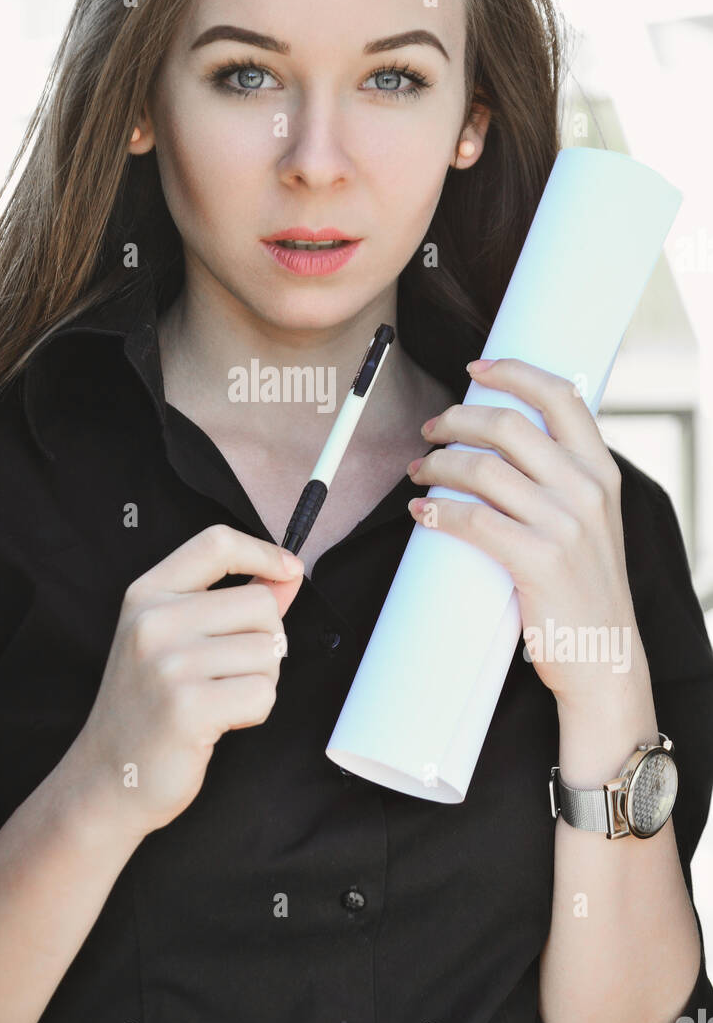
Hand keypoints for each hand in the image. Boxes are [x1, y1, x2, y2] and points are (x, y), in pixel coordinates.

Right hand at [75, 524, 303, 844]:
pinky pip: (263, 693)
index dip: (264, 552)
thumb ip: (231, 603)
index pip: (217, 543)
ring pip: (268, 652)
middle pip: (260, 604)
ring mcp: (169, 664)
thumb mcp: (174, 639)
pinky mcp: (188, 707)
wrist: (107, 777)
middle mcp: (153, 621)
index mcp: (146, 594)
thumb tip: (288, 574)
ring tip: (220, 699)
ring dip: (260, 681)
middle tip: (231, 673)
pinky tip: (220, 722)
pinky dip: (255, 711)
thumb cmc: (148, 706)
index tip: (288, 571)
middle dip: (266, 641)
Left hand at [406, 358, 645, 707]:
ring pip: (481, 468)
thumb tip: (505, 439)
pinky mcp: (538, 560)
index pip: (560, 396)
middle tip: (430, 431)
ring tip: (419, 472)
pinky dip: (437, 511)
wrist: (603, 654)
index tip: (475, 369)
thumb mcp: (591, 518)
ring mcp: (565, 525)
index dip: (513, 372)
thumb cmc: (583, 584)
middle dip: (456, 420)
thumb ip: (562, 477)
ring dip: (437, 464)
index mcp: (600, 470)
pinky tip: (422, 512)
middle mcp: (586, 489)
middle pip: (508, 425)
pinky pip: (472, 519)